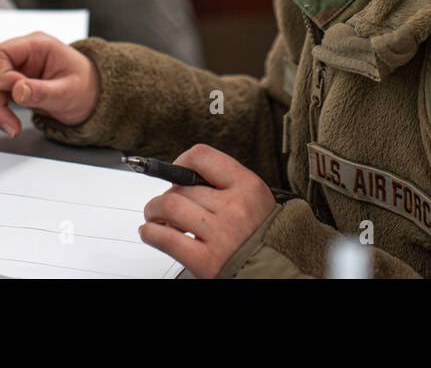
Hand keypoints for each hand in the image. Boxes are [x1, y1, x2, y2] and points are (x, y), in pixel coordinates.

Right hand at [0, 31, 100, 137]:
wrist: (92, 98)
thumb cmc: (86, 87)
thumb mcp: (70, 90)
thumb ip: (43, 91)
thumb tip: (17, 91)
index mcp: (36, 46)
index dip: (0, 77)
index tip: (16, 97)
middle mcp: (21, 56)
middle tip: (10, 126)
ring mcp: (14, 72)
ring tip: (10, 129)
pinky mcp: (10, 89)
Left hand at [138, 144, 276, 277]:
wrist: (279, 273)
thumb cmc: (264, 238)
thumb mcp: (255, 200)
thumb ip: (226, 185)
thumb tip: (185, 177)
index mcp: (248, 186)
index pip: (202, 157)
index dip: (181, 162)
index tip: (176, 171)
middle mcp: (234, 207)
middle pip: (182, 186)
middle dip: (167, 194)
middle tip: (165, 204)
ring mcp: (220, 234)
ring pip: (170, 206)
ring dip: (154, 210)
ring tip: (155, 216)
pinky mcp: (206, 261)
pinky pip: (166, 238)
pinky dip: (151, 233)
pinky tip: (151, 233)